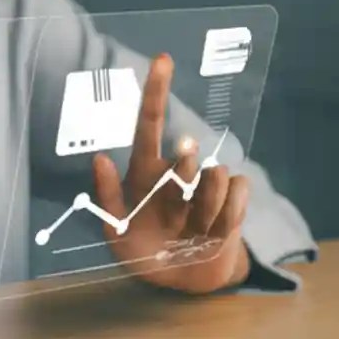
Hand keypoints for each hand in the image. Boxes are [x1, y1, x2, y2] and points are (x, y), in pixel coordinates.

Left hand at [91, 54, 250, 293]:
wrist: (186, 279)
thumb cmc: (144, 251)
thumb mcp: (116, 233)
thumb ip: (106, 198)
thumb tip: (99, 158)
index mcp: (145, 171)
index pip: (150, 123)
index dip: (156, 91)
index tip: (163, 59)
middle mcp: (176, 170)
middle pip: (186, 158)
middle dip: (186, 179)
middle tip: (180, 212)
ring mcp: (207, 183)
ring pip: (216, 177)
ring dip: (206, 210)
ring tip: (196, 230)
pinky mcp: (235, 198)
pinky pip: (239, 193)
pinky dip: (228, 217)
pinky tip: (216, 231)